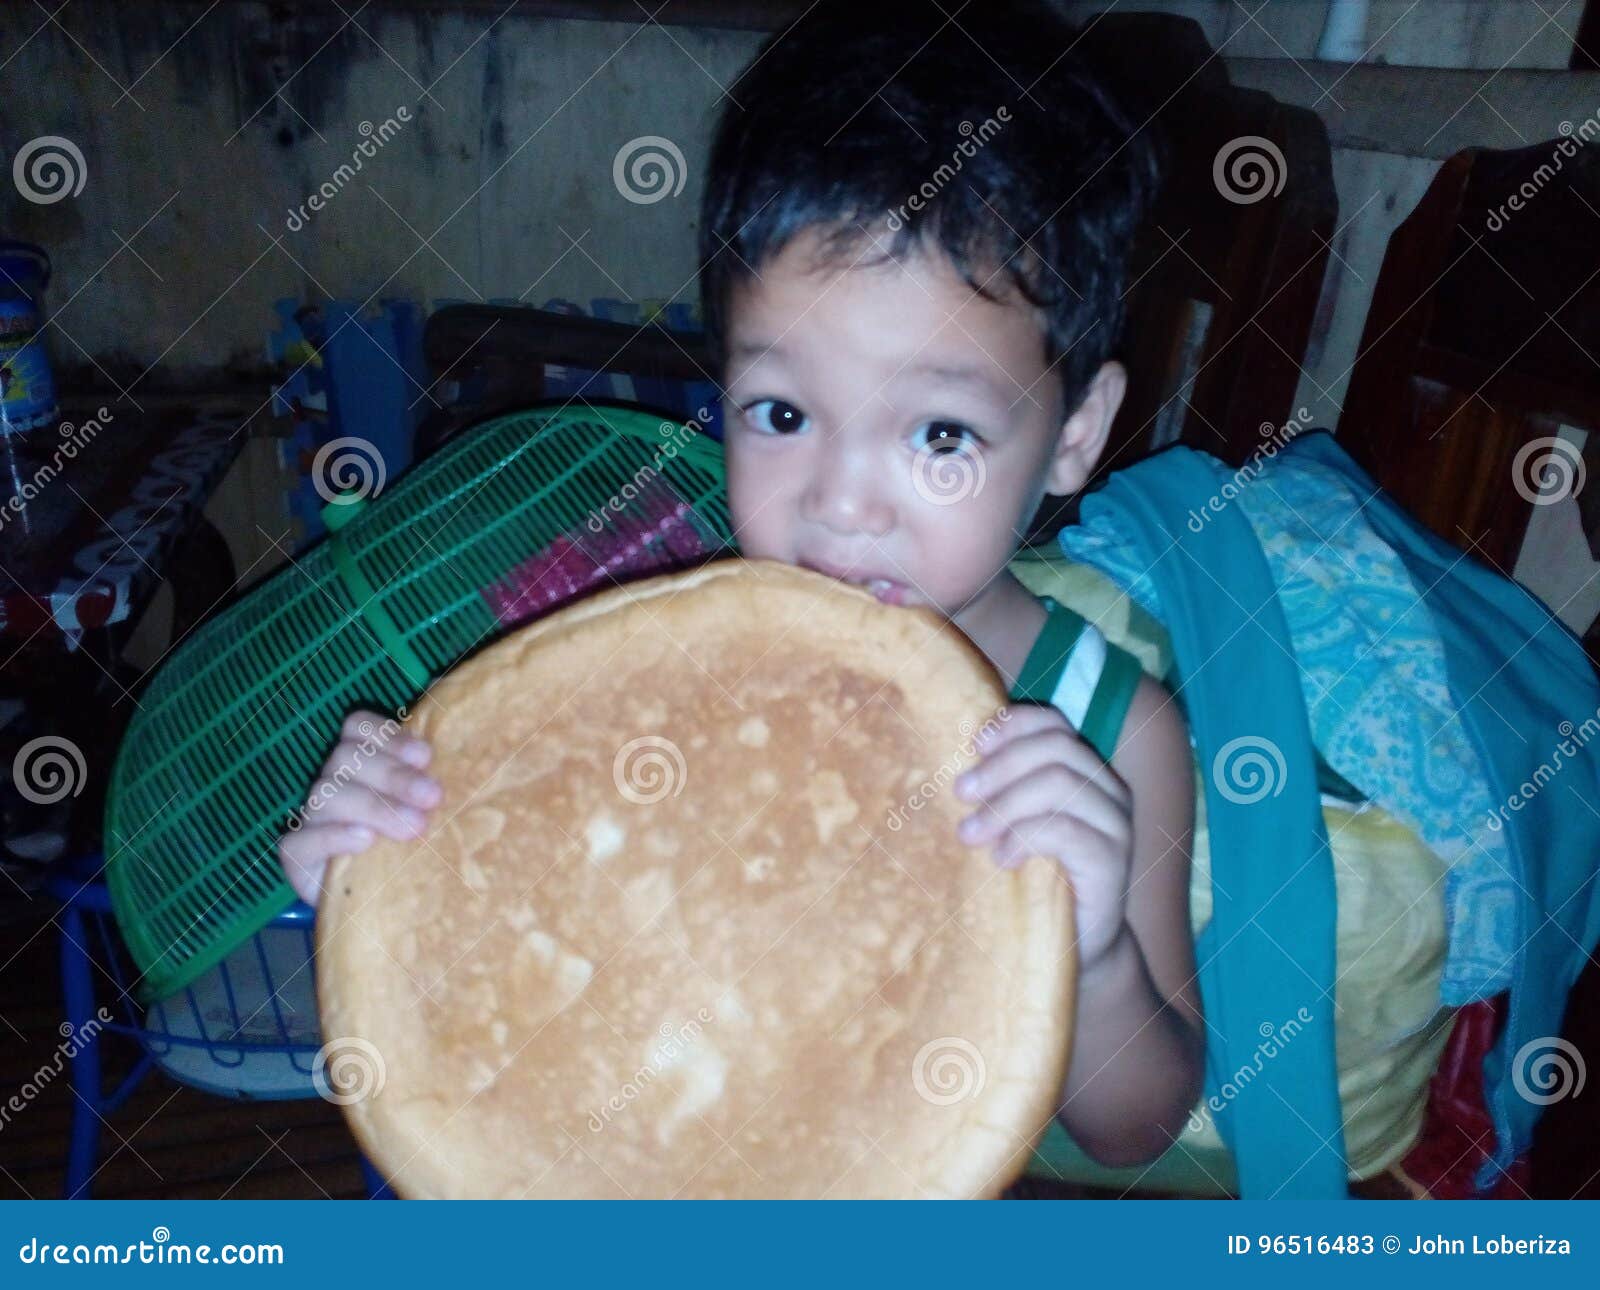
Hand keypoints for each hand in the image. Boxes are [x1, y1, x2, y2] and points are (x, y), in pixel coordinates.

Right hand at [276, 709, 439, 907]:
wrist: (383, 905)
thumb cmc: (411, 849)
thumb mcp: (427, 812)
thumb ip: (432, 788)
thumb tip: (469, 770)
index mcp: (361, 762)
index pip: (357, 728)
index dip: (388, 735)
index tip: (426, 756)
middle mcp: (333, 783)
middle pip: (348, 758)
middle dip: (395, 775)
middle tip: (433, 797)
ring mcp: (311, 819)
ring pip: (327, 795)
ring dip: (374, 806)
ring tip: (413, 827)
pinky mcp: (297, 857)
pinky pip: (301, 841)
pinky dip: (334, 836)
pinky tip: (364, 840)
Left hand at [953, 704, 1134, 971]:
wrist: (1076, 945)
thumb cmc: (1036, 878)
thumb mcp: (1016, 824)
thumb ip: (1002, 789)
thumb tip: (953, 761)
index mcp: (1085, 770)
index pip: (1055, 724)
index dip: (1014, 724)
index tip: (973, 744)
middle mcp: (1109, 790)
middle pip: (1055, 748)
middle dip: (1000, 766)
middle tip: (961, 793)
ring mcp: (1116, 824)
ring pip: (1060, 784)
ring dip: (1005, 804)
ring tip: (970, 833)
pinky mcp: (1113, 861)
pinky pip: (1066, 830)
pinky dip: (1025, 837)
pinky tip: (1001, 858)